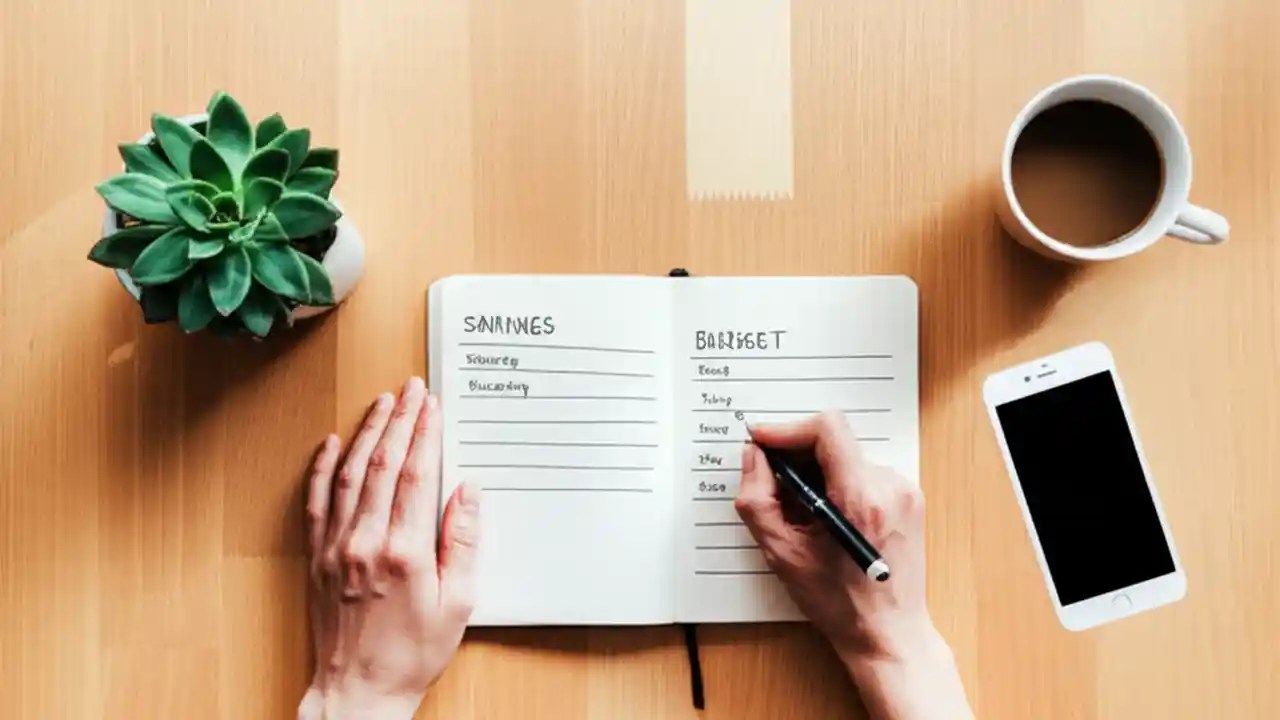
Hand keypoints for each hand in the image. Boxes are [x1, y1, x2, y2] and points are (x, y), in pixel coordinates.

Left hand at [299, 378, 479, 719]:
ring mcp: (336, 548)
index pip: (415, 475)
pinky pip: (317, 501)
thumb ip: (463, 542)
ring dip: (365, 434)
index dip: (423, 433)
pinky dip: (323, 468)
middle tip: (409, 390)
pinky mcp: (318, 558)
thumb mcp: (458, 602)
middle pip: (381, 465)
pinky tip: (331, 444)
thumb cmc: (412, 653)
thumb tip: (467, 493)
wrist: (359, 691)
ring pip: (348, 475)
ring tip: (380, 405)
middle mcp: (365, 542)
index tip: (431, 405)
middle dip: (398, 421)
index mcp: (404, 552)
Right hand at [736, 411, 970, 719]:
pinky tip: (829, 518)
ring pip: (846, 457)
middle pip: (834, 441)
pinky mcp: (909, 498)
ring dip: (818, 474)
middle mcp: (889, 487)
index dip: (788, 429)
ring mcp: (904, 491)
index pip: (827, 430)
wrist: (889, 633)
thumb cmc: (840, 603)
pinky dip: (839, 484)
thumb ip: (757, 499)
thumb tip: (752, 458)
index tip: (763, 441)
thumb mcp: (782, 553)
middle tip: (777, 487)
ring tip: (806, 513)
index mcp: (860, 498)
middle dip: (798, 456)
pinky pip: (863, 472)